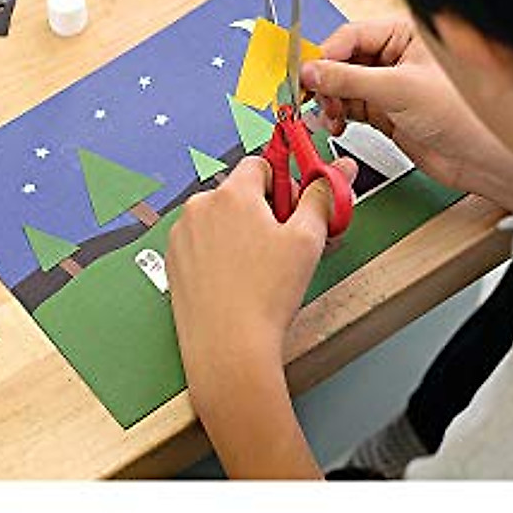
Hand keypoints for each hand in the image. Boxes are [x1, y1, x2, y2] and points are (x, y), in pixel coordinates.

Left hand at [168, 154, 356, 422]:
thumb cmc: (264, 298)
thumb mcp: (308, 240)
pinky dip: (220, 253)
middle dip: (265, 210)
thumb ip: (323, 196)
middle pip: (240, 192)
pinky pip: (202, 243)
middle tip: (286, 242)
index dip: (284, 183)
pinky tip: (239, 279)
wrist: (228, 348)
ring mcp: (182, 235)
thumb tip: (338, 170)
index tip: (296, 204)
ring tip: (262, 267)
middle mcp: (201, 207)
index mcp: (232, 194)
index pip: (261, 164)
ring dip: (241, 231)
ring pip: (221, 219)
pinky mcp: (173, 261)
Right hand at [300, 19, 512, 209]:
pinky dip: (338, 115)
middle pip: (343, 60)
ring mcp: (389, 85)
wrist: (480, 158)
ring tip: (328, 114)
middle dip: (326, 80)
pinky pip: (350, 106)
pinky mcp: (385, 111)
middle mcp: (396, 55)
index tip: (305, 73)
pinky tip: (335, 122)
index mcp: (405, 33)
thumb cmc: (463, 114)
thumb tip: (313, 70)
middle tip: (311, 98)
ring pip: (343, 86)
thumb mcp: (399, 89)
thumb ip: (350, 79)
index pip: (352, 35)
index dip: (326, 55)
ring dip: (330, 100)